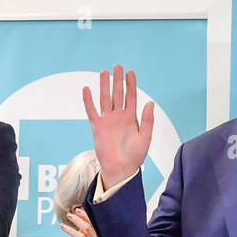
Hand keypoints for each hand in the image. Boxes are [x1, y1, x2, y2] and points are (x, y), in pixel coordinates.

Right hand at [82, 65, 153, 189]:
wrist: (121, 169)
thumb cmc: (135, 156)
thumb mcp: (145, 137)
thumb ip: (147, 120)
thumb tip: (150, 103)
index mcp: (131, 118)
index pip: (131, 97)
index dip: (131, 84)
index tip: (130, 72)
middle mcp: (119, 116)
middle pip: (118, 94)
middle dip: (118, 81)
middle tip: (117, 66)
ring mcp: (107, 120)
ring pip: (105, 99)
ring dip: (104, 86)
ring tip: (104, 72)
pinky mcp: (97, 127)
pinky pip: (92, 111)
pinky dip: (88, 100)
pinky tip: (87, 89)